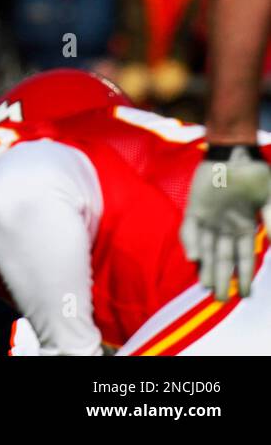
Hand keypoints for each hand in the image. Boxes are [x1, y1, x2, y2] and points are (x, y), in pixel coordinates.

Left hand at [180, 145, 270, 298]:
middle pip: (222, 258)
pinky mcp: (193, 208)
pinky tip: (192, 257)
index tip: (246, 296)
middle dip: (222, 279)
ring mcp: (208, 219)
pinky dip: (189, 241)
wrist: (233, 153)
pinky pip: (189, 228)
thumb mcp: (270, 198)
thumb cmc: (254, 173)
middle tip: (220, 300)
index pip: (243, 258)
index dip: (244, 276)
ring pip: (206, 249)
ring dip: (205, 267)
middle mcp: (225, 227)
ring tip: (206, 287)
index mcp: (243, 227)